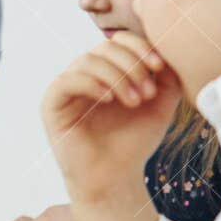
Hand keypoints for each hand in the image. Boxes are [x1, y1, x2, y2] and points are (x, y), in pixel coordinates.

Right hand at [42, 33, 179, 200]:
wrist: (113, 178)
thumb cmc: (133, 143)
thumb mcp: (159, 107)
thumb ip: (167, 79)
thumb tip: (168, 51)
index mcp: (107, 72)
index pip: (118, 42)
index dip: (140, 47)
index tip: (160, 67)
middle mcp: (85, 76)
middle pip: (104, 47)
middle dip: (132, 65)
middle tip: (148, 93)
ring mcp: (67, 89)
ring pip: (87, 61)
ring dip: (117, 77)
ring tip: (134, 102)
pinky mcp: (52, 104)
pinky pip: (68, 81)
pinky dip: (92, 84)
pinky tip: (110, 101)